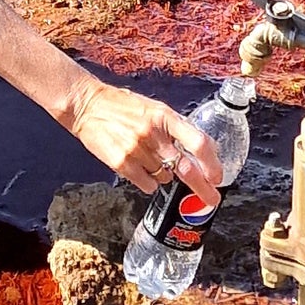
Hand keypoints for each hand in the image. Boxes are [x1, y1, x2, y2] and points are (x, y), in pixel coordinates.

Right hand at [66, 83, 222, 201]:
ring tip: (148, 158)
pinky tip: (139, 168)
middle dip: (203, 188)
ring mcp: (137, 149)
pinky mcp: (121, 162)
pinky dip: (148, 182)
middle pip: (186, 168)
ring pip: (164, 178)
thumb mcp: (155, 109)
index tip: (217, 176)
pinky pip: (147, 184)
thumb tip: (198, 151)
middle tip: (212, 199)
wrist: (87, 105)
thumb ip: (174, 128)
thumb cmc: (123, 106)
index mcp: (165, 116)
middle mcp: (154, 133)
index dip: (211, 163)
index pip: (198, 142)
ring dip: (163, 174)